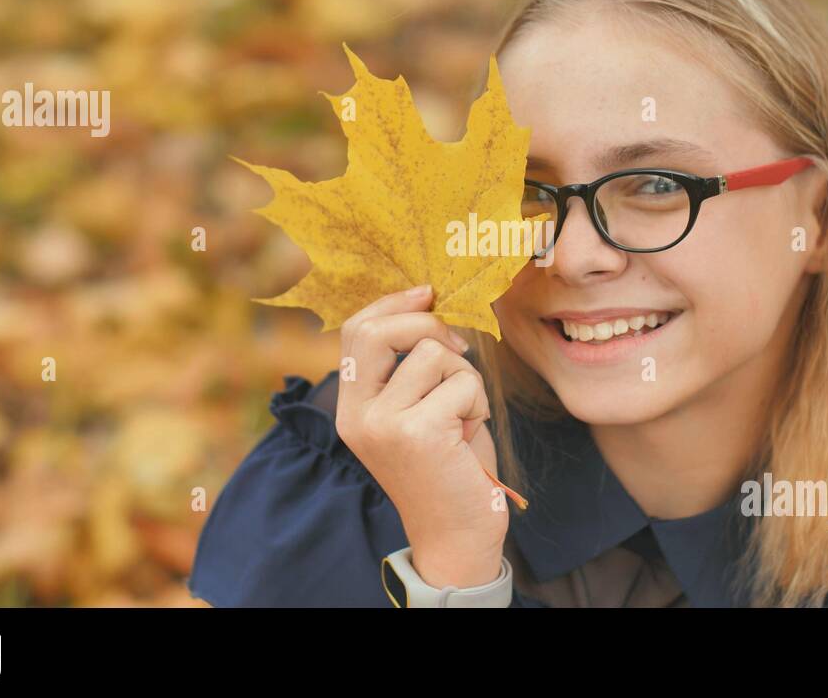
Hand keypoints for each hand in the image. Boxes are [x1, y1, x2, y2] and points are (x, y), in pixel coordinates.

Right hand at [335, 285, 509, 588]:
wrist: (457, 534)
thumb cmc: (447, 466)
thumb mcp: (417, 410)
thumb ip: (409, 367)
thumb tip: (427, 303)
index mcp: (351, 406)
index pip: (357, 331)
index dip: (394, 303)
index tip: (429, 294)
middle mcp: (357, 415)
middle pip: (381, 330)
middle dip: (429, 327)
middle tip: (459, 353)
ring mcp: (383, 423)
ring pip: (434, 354)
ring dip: (464, 378)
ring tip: (462, 416)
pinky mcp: (416, 432)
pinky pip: (462, 382)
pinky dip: (477, 403)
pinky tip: (468, 435)